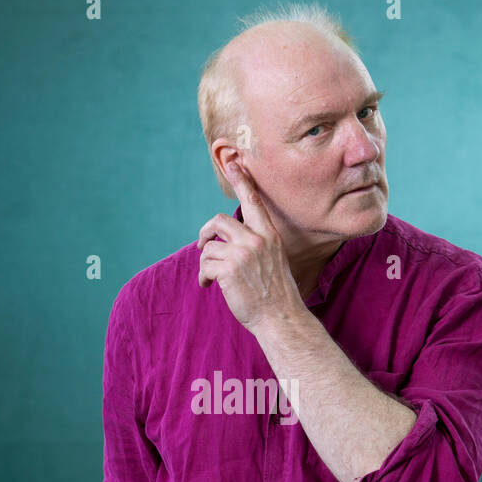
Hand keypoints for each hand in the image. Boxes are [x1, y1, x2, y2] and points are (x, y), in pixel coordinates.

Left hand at [196, 161, 304, 331]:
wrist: (280, 318)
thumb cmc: (276, 294)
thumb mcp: (273, 260)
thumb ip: (255, 245)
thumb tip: (227, 239)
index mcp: (269, 235)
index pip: (253, 201)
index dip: (241, 181)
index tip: (232, 162)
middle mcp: (257, 239)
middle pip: (219, 221)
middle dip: (205, 233)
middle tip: (201, 245)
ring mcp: (243, 254)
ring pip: (208, 247)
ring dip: (205, 263)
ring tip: (211, 278)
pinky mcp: (229, 269)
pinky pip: (204, 265)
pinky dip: (203, 277)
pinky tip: (209, 287)